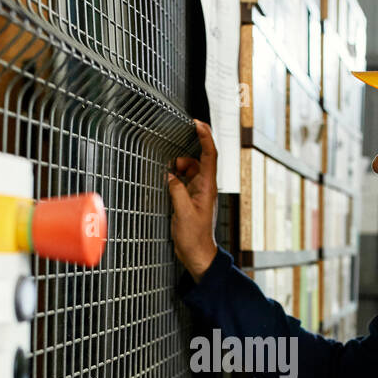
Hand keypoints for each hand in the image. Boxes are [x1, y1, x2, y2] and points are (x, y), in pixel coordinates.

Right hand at [167, 119, 219, 281]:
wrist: (197, 254)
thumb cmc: (194, 237)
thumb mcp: (182, 212)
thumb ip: (176, 190)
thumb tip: (171, 175)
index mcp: (207, 187)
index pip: (210, 154)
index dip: (205, 136)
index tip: (197, 123)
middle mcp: (205, 187)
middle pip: (198, 160)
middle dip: (184, 157)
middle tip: (172, 165)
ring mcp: (198, 192)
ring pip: (189, 170)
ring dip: (178, 170)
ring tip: (168, 177)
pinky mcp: (191, 198)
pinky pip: (184, 181)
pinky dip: (175, 179)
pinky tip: (168, 184)